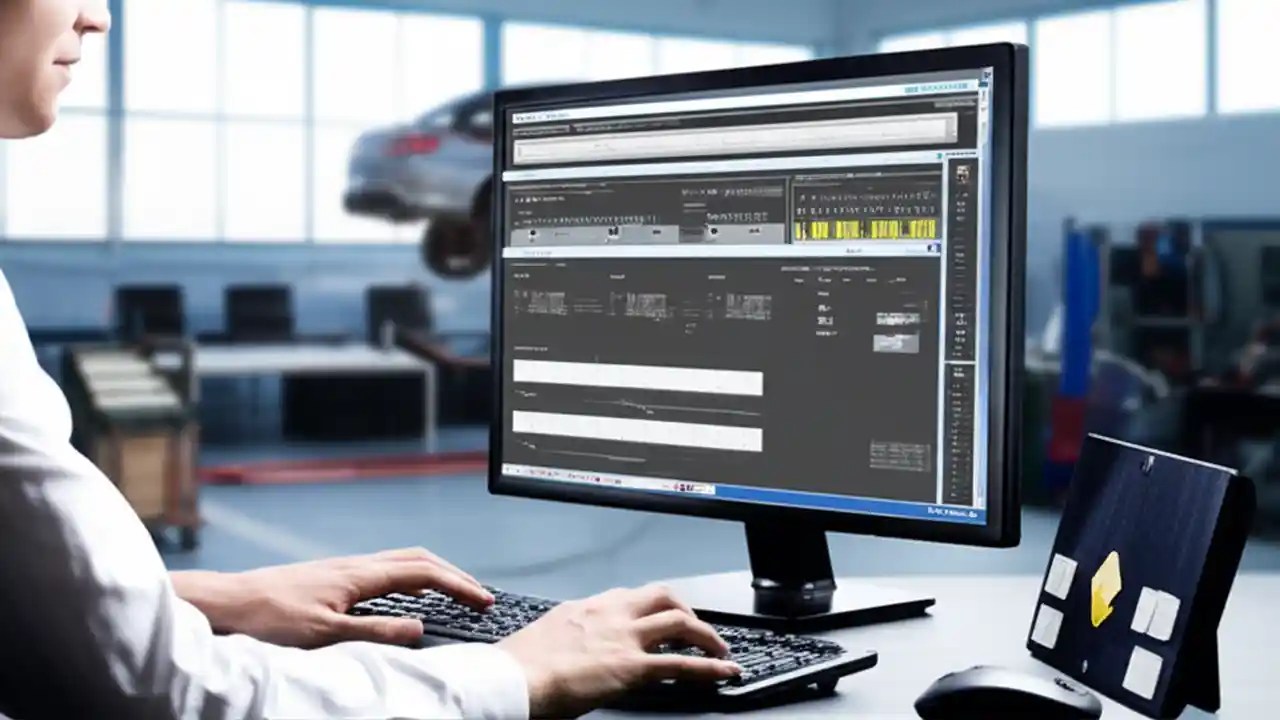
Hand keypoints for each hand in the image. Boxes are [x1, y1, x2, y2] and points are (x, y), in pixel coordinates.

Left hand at [173, 547, 491, 648]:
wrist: (227, 602)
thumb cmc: (268, 619)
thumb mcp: (325, 636)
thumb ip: (376, 633)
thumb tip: (420, 628)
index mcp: (360, 575)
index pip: (424, 573)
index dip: (459, 586)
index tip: (484, 601)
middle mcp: (355, 565)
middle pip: (419, 559)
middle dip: (455, 575)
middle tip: (480, 595)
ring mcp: (343, 568)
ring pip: (402, 560)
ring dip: (434, 573)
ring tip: (454, 591)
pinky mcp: (331, 576)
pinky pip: (384, 569)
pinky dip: (411, 577)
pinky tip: (406, 595)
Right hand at [497, 584, 740, 717]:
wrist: (512, 677)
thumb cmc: (519, 664)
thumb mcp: (547, 635)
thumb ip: (569, 635)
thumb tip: (574, 647)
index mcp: (588, 607)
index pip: (632, 597)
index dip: (654, 607)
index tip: (662, 617)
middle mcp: (611, 613)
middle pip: (663, 596)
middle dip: (686, 610)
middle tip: (696, 629)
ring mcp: (624, 638)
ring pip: (680, 622)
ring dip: (706, 634)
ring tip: (719, 649)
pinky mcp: (632, 667)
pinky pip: (682, 665)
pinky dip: (710, 667)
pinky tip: (726, 671)